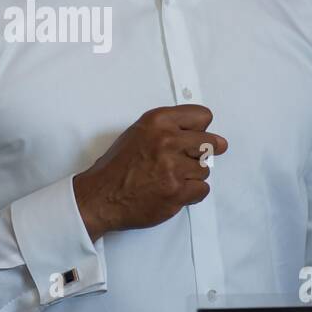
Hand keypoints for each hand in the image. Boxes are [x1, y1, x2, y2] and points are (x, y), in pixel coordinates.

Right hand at [72, 105, 228, 241]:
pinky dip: (191, 194)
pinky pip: (202, 190)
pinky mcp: (177, 191)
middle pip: (210, 143)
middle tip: (191, 160)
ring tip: (171, 178)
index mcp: (158, 121)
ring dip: (192, 176)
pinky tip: (174, 191)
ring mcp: (173, 167)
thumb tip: (204, 135)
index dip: (202, 129)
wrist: (102, 196)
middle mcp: (167, 141)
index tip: (198, 137)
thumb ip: (169, 129)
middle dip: (204, 152)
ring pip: (205, 169)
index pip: (202, 116)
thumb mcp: (139, 133)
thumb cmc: (118, 167)